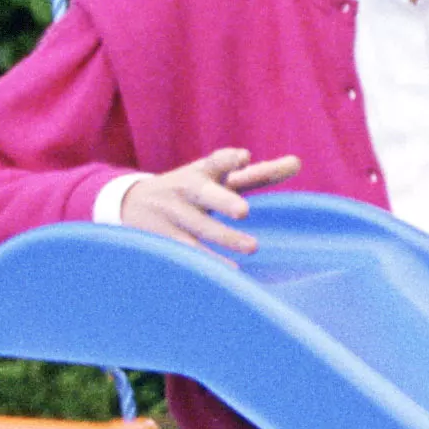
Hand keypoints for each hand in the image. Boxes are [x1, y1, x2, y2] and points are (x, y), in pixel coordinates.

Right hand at [119, 147, 297, 255]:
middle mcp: (189, 190)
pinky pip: (190, 250)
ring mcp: (176, 214)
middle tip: (243, 211)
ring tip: (252, 247)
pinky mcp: (167, 237)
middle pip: (207, 194)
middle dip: (224, 201)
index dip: (229, 160)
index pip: (219, 163)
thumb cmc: (191, 190)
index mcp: (204, 172)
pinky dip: (210, 260)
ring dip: (226, 238)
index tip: (243, 157)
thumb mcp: (217, 178)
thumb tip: (299, 163)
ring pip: (202, 227)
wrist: (129, 202)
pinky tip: (231, 271)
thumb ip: (257, 174)